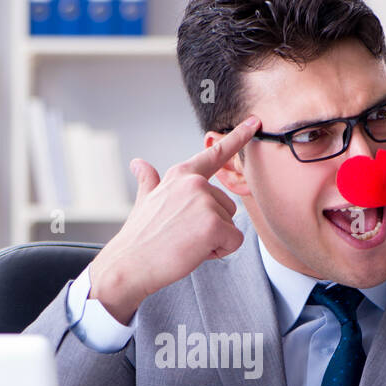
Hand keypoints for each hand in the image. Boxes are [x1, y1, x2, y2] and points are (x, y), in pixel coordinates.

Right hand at [88, 115, 260, 323]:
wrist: (129, 264)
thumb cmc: (140, 237)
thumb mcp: (145, 200)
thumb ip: (149, 180)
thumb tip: (138, 164)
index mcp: (181, 175)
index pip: (215, 154)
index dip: (238, 137)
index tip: (256, 121)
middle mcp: (195, 183)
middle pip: (227, 206)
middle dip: (211, 226)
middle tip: (182, 235)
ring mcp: (204, 202)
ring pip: (231, 225)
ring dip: (214, 240)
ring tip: (185, 243)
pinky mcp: (213, 225)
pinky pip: (233, 242)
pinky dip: (219, 252)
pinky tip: (194, 252)